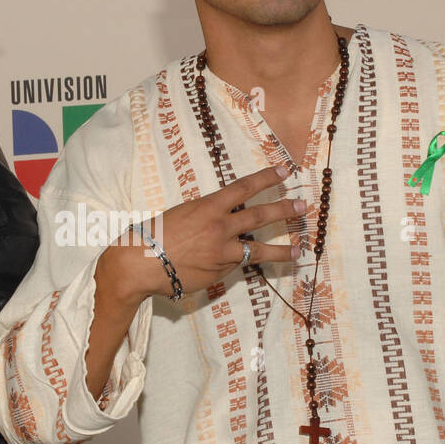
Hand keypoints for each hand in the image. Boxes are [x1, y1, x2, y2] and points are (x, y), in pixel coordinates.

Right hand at [112, 165, 304, 300]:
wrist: (142, 263)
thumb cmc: (154, 235)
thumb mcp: (182, 214)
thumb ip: (206, 214)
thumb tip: (222, 218)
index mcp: (209, 207)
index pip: (244, 188)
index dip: (266, 178)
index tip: (284, 170)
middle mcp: (220, 227)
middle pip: (260, 215)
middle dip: (284, 210)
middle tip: (302, 206)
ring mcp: (222, 252)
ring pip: (259, 249)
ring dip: (282, 249)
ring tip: (299, 249)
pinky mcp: (220, 273)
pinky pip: (238, 266)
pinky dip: (246, 264)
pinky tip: (257, 265)